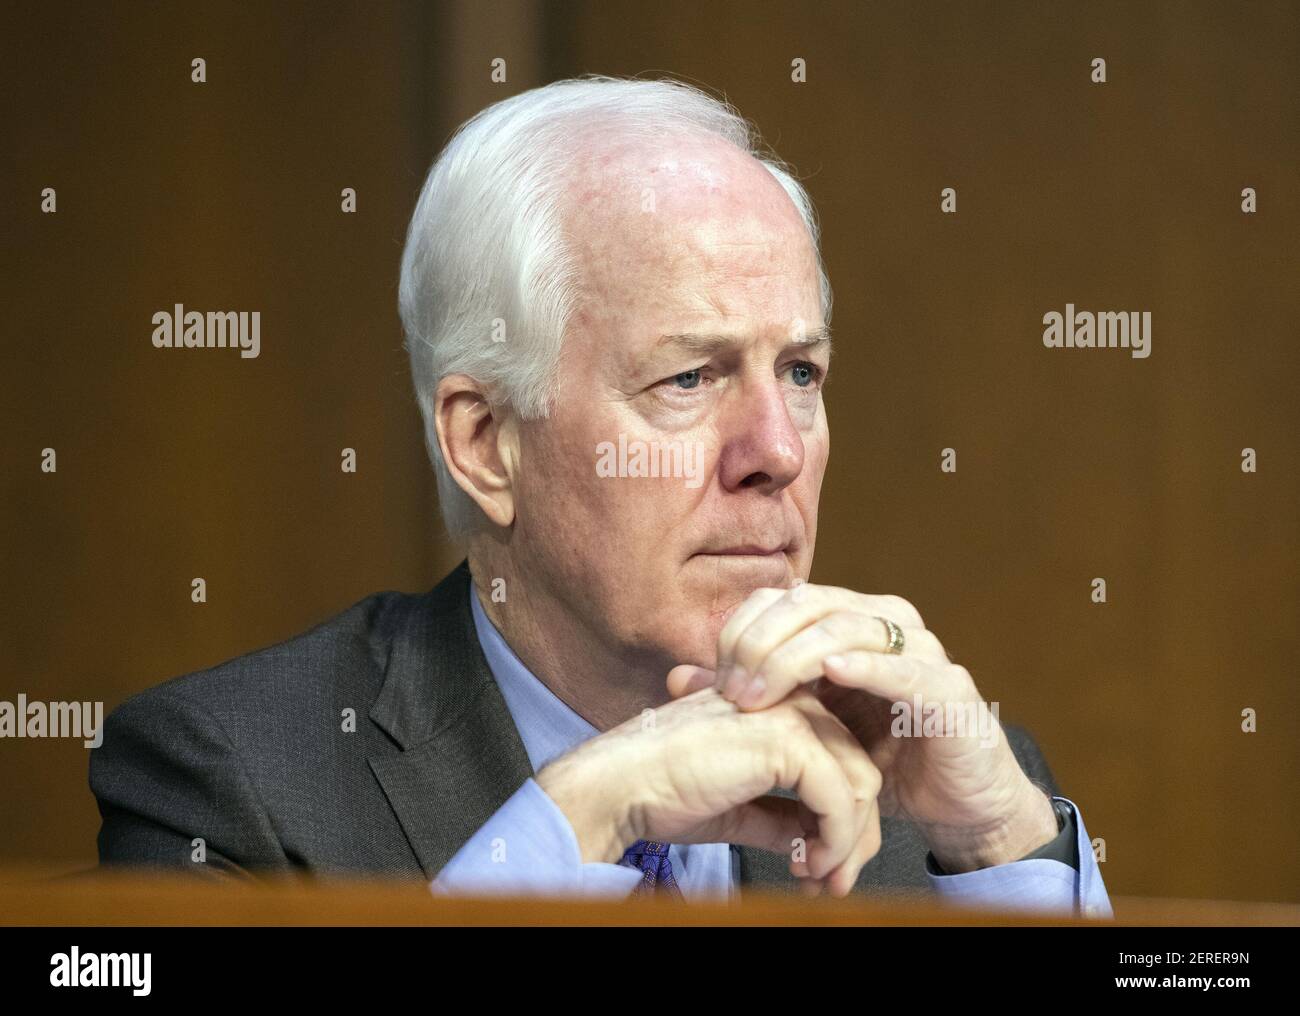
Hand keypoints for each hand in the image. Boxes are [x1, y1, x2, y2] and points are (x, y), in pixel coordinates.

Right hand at [535, 684, 882, 896]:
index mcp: (782, 706)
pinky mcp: (789, 741)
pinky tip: (806, 864)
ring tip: (818, 879)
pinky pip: (842, 800)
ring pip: (863, 785)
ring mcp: (794, 715)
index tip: (820, 867)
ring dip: (848, 845)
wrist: (623, 783)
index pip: (842, 761)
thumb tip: (815, 846)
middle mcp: (795, 701)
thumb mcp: (739, 807)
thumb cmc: (665, 789)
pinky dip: (834, 843)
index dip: (841, 821)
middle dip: (854, 839)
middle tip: (832, 885)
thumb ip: (782, 817)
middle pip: (861, 772)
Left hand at [667, 584, 1058, 873]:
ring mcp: (921, 650)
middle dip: (761, 641)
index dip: (742, 629)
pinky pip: (903, 669)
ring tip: (762, 689)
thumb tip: (677, 675)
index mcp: (849, 620)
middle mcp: (885, 622)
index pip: (784, 599)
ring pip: (847, 627)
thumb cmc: (879, 759)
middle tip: (732, 688)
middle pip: (809, 604)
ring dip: (796, 657)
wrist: (957, 805)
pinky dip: (864, 666)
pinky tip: (830, 672)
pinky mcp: (949, 689)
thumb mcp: (804, 725)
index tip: (714, 675)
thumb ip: (750, 694)